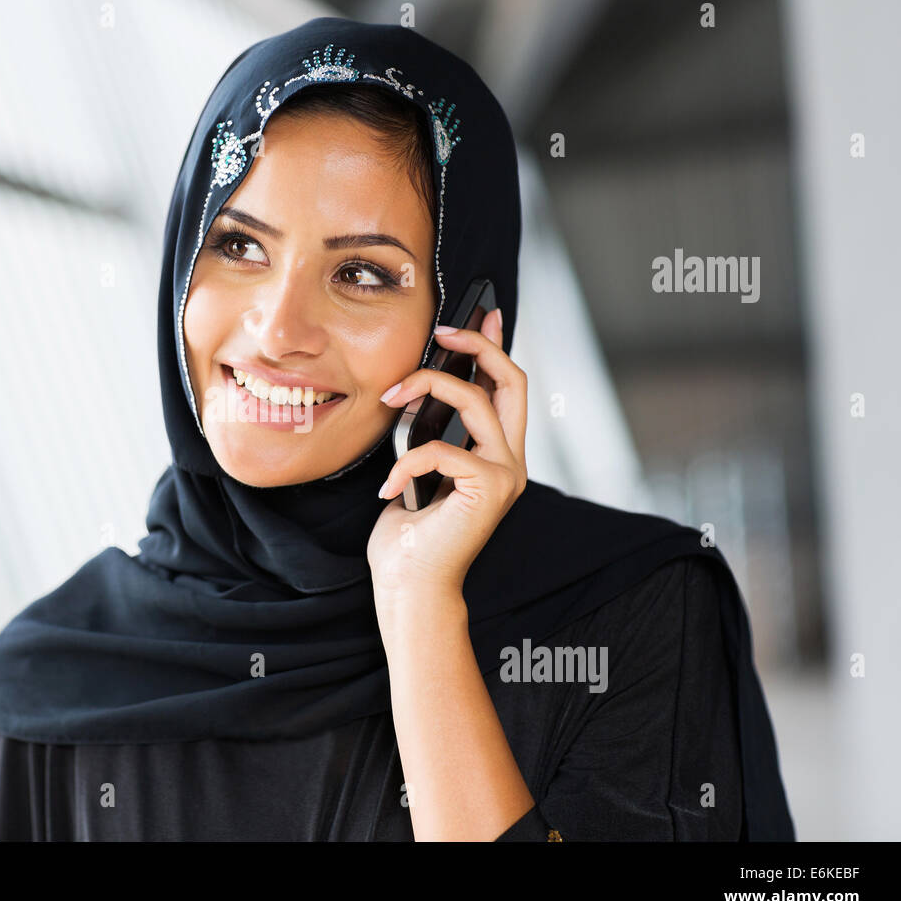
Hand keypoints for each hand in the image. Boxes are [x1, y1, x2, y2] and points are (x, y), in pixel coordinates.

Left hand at [367, 308, 527, 611]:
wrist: (410, 586)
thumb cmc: (408, 538)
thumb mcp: (416, 472)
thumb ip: (428, 435)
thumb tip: (416, 393)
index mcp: (495, 454)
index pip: (506, 388)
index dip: (495, 346)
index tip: (482, 314)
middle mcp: (510, 461)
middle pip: (512, 381)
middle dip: (479, 345)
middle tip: (443, 331)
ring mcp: (505, 475)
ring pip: (475, 402)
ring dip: (425, 388)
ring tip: (389, 397)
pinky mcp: (490, 490)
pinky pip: (442, 449)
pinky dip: (406, 461)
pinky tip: (387, 488)